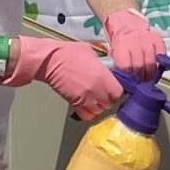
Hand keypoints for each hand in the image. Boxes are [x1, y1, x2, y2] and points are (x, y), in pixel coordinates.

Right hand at [5, 36, 125, 119]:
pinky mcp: (75, 103)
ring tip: (93, 99)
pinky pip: (87, 115)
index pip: (118, 93)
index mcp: (103, 77)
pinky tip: (86, 105)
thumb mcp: (91, 53)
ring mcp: (86, 98)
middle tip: (103, 94)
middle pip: (110, 104)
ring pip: (99, 111)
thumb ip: (101, 65)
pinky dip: (88, 113)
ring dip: (98, 107)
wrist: (51, 61)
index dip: (116, 91)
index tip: (112, 88)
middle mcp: (97, 90)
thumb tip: (106, 69)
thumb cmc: (69, 53)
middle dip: (108, 100)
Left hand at [101, 9, 165, 82]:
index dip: (130, 78)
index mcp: (121, 45)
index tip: (131, 83)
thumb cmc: (121, 44)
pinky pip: (161, 54)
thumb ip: (117, 67)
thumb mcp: (114, 54)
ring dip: (150, 73)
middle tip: (141, 82)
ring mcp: (147, 38)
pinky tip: (156, 67)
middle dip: (141, 77)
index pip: (126, 67)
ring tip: (148, 77)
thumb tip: (123, 83)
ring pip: (151, 62)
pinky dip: (160, 63)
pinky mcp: (157, 38)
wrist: (128, 27)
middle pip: (139, 65)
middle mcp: (134, 40)